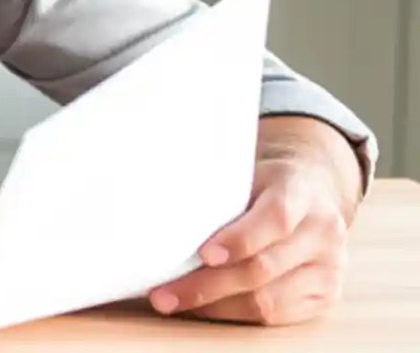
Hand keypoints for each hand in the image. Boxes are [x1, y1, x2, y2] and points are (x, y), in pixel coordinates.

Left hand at [148, 158, 349, 325]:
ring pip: (267, 299)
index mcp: (302, 192)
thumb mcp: (246, 173)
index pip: (276, 218)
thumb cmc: (265, 183)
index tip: (204, 254)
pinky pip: (275, 315)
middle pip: (262, 267)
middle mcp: (323, 232)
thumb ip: (218, 193)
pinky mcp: (324, 295)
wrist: (316, 190)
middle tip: (163, 294)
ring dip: (214, 307)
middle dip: (207, 285)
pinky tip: (202, 308)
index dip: (240, 239)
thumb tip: (160, 216)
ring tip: (173, 302)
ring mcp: (329, 267)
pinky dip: (233, 314)